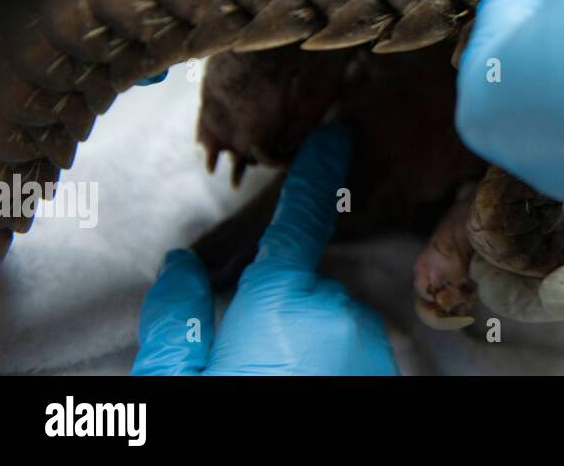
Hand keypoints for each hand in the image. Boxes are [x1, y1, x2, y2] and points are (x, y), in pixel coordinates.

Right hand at [132, 124, 397, 374]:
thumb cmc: (224, 426)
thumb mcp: (178, 380)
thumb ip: (177, 320)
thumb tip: (178, 270)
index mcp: (283, 300)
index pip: (302, 218)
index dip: (317, 174)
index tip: (336, 136)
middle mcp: (336, 312)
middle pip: (304, 285)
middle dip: (280, 303)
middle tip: (249, 351)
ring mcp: (368, 343)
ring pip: (328, 319)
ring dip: (303, 336)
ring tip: (273, 373)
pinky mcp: (385, 369)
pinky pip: (351, 348)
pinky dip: (329, 359)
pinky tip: (304, 378)